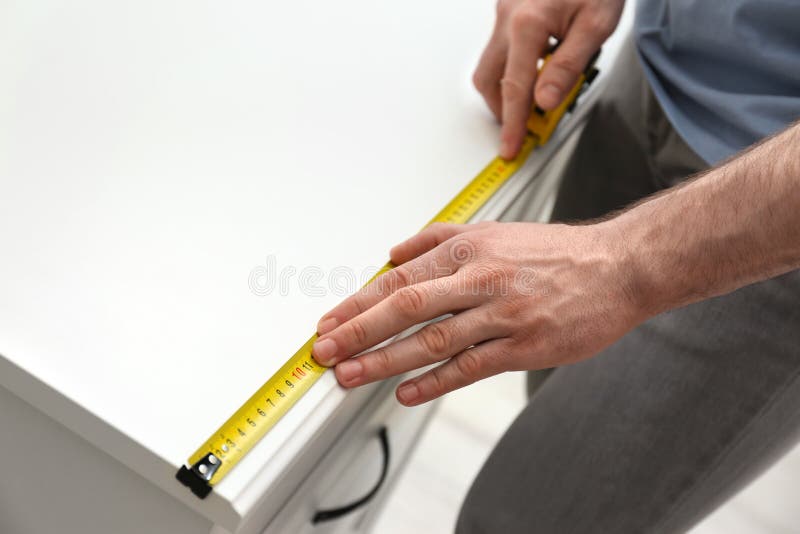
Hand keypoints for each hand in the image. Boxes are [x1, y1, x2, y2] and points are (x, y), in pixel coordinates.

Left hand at [312, 220, 645, 405]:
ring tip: (351, 375)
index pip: (398, 279)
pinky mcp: (525, 344)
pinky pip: (471, 366)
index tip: (329, 323)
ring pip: (432, 339)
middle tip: (324, 352)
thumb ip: (438, 237)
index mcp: (467, 249)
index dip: (357, 304)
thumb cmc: (553, 252)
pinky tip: (406, 393)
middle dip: (358, 332)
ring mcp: (503, 313)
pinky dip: (434, 381)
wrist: (616, 268)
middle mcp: (480, 277)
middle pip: (406, 306)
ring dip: (385, 360)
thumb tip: (392, 254)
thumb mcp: (492, 230)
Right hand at [474, 0, 623, 157]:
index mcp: (528, 23)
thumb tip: (545, 101)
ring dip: (506, 89)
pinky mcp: (506, 9)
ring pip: (489, 65)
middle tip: (524, 128)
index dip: (513, 123)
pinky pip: (500, 48)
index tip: (510, 147)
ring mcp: (503, 12)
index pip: (516, 87)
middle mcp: (507, 17)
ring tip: (536, 99)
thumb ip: (568, 66)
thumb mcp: (596, 25)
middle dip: (503, 109)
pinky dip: (513, 68)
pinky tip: (538, 68)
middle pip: (490, 79)